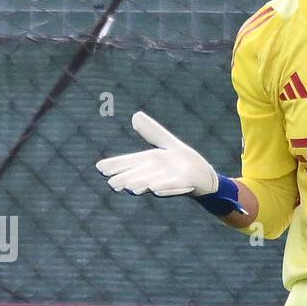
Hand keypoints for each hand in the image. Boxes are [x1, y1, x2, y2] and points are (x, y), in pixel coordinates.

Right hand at [96, 112, 217, 197]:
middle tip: (112, 183)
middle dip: (126, 179)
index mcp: (151, 163)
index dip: (116, 166)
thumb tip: (135, 116)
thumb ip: (153, 132)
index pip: (130, 163)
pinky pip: (174, 187)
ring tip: (130, 188)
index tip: (100, 169)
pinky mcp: (186, 186)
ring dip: (142, 185)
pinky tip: (155, 189)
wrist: (207, 179)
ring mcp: (171, 181)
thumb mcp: (168, 144)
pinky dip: (165, 188)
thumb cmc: (185, 163)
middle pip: (138, 177)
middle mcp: (157, 174)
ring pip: (153, 184)